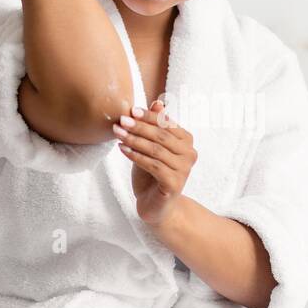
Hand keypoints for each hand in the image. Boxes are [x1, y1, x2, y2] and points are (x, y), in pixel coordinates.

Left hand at [112, 100, 197, 225]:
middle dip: (139, 127)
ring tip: (117, 134)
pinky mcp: (174, 184)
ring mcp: (184, 170)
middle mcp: (190, 154)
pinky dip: (136, 156)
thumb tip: (158, 102)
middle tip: (121, 122)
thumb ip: (155, 126)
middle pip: (161, 136)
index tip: (131, 111)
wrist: (155, 205)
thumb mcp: (151, 146)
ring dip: (134, 140)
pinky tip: (123, 150)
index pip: (167, 124)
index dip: (149, 117)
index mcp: (187, 141)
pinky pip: (153, 165)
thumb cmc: (152, 173)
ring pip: (156, 150)